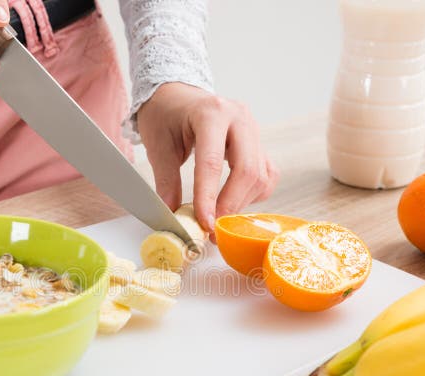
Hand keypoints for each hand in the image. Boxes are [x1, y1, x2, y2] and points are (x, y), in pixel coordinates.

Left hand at [137, 83, 278, 235]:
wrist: (178, 96)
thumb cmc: (166, 116)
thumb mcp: (158, 146)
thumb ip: (166, 180)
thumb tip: (171, 215)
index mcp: (211, 113)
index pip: (212, 162)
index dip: (208, 197)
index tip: (203, 223)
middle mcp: (239, 118)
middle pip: (247, 170)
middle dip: (230, 205)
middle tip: (212, 229)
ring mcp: (253, 130)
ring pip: (259, 176)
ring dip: (240, 203)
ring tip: (217, 217)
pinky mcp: (259, 144)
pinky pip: (266, 175)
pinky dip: (252, 195)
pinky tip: (231, 201)